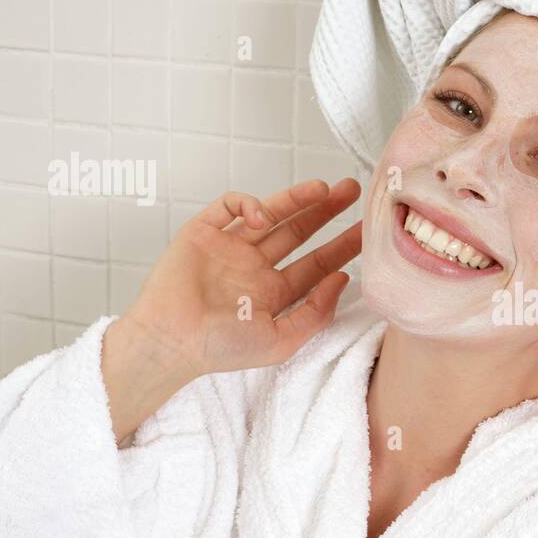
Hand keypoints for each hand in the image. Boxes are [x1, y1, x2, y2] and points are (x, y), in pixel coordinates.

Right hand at [122, 177, 363, 377]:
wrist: (171, 342)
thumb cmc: (221, 349)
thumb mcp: (282, 341)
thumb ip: (315, 313)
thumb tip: (341, 279)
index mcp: (273, 294)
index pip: (315, 264)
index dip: (341, 247)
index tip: (366, 232)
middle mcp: (253, 268)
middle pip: (298, 233)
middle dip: (325, 212)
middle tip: (351, 192)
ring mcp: (229, 248)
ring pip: (270, 214)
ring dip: (297, 199)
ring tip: (324, 188)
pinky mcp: (203, 233)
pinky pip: (229, 206)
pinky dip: (249, 204)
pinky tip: (263, 218)